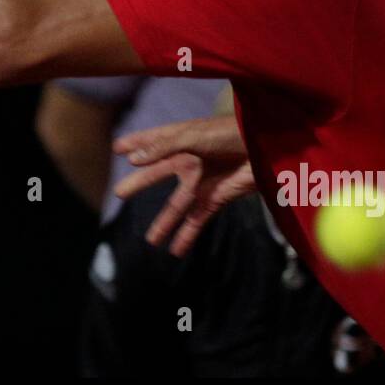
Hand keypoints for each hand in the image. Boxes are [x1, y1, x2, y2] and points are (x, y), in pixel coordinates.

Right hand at [112, 114, 254, 256]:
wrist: (268, 147)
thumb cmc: (231, 133)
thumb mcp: (194, 135)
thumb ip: (163, 147)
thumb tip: (133, 160)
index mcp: (182, 139)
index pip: (153, 140)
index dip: (136, 142)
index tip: (116, 148)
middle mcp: (189, 160)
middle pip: (158, 175)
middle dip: (139, 183)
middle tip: (118, 192)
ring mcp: (203, 181)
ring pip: (177, 205)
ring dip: (164, 223)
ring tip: (150, 241)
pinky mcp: (217, 197)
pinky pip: (198, 219)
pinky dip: (187, 235)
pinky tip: (176, 251)